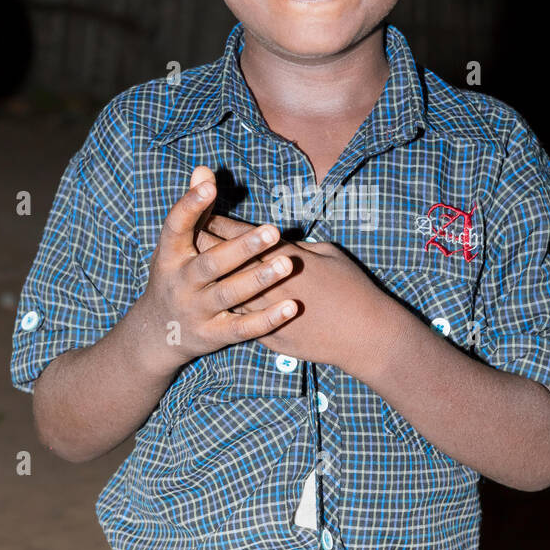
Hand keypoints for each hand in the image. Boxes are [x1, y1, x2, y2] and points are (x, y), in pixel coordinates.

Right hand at [140, 168, 298, 369]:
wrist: (157, 333)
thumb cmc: (177, 276)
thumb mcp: (178, 246)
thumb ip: (196, 210)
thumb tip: (204, 169)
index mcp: (171, 255)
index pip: (176, 227)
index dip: (190, 205)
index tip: (209, 186)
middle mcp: (181, 282)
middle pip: (211, 264)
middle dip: (242, 247)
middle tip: (273, 230)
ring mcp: (196, 310)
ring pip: (229, 294)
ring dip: (259, 279)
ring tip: (288, 264)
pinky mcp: (213, 335)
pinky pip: (242, 328)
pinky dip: (267, 319)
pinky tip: (291, 306)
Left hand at [193, 199, 385, 372]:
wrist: (365, 337)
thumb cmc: (354, 290)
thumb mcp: (329, 255)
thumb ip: (299, 245)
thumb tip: (278, 241)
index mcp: (288, 258)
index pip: (246, 236)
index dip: (222, 223)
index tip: (204, 211)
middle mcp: (273, 284)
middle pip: (230, 261)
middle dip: (206, 245)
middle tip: (184, 233)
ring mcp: (269, 313)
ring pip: (229, 291)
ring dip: (210, 279)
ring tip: (188, 268)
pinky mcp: (270, 338)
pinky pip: (241, 322)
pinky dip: (225, 310)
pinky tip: (209, 305)